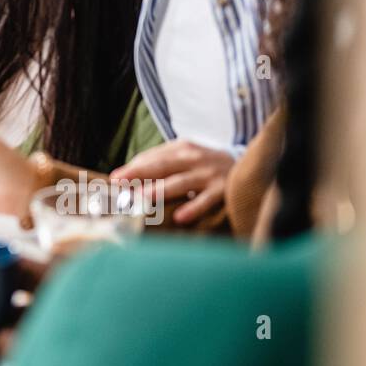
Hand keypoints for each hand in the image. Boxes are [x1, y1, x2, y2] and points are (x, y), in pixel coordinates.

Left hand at [110, 138, 235, 225]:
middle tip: (119, 184)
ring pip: (180, 182)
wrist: (250, 164)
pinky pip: (206, 199)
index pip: (152, 158)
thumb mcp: (185, 157)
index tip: (114, 179)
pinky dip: (194, 207)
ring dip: (160, 190)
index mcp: (181, 148)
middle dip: (138, 174)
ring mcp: (209, 173)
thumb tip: (129, 176)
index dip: (133, 168)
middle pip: (161, 166)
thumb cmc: (205, 165)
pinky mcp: (223, 189)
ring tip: (141, 200)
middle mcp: (194, 158)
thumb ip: (161, 163)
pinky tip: (180, 218)